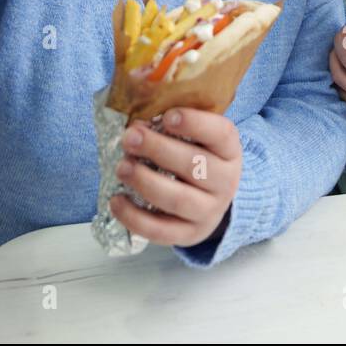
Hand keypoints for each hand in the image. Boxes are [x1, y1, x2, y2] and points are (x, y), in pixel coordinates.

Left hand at [110, 107, 241, 247]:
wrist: (213, 198)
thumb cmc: (197, 157)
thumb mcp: (197, 137)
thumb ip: (174, 122)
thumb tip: (135, 111)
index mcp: (229, 150)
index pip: (220, 134)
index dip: (195, 123)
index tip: (167, 116)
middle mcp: (225, 182)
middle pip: (194, 165)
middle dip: (157, 149)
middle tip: (129, 138)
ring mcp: (209, 211)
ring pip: (177, 199)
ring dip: (145, 181)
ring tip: (122, 167)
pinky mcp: (189, 234)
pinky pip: (161, 231)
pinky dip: (135, 218)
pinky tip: (116, 200)